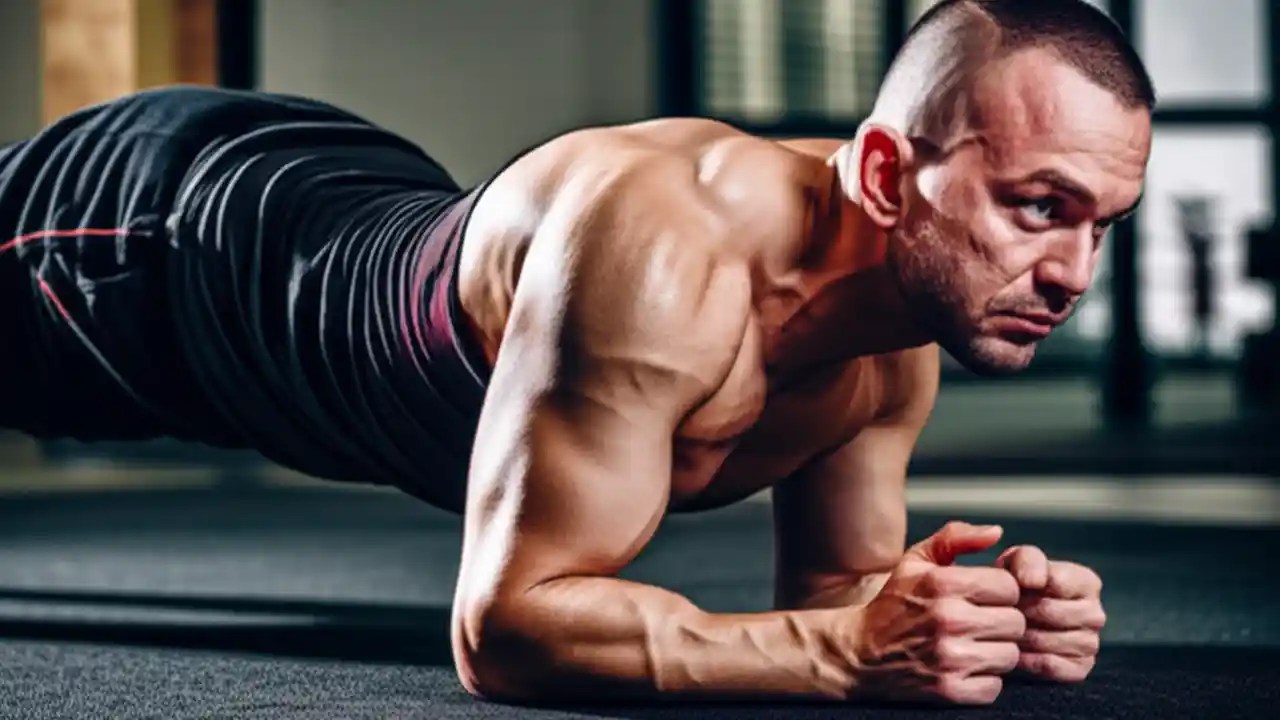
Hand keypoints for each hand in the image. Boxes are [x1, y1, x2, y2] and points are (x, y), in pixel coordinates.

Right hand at [852, 522, 1024, 705]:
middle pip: (1015, 622)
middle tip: (978, 624)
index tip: (983, 599)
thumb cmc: (892, 605)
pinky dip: (983, 681)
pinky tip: (964, 669)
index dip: (1000, 593)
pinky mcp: (948, 690)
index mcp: (942, 583)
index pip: (1009, 586)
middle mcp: (947, 618)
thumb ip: (955, 538)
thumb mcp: (915, 561)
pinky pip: (994, 687)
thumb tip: (996, 532)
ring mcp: (948, 657)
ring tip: (971, 646)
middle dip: (1001, 623)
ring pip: (1009, 656)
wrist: (859, 653)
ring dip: (995, 653)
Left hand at [997, 546, 1105, 682]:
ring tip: (1008, 629)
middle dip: (1020, 611)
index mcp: (1087, 582)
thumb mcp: (1019, 560)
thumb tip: (1033, 581)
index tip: (1013, 588)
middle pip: (1051, 613)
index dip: (1026, 586)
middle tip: (1004, 612)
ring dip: (1021, 636)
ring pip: (1049, 641)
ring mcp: (1091, 643)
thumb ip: (1028, 560)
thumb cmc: (1017, 581)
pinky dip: (1028, 660)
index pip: (1057, 583)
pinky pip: (1051, 666)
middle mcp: (1096, 614)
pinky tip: (1017, 650)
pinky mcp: (1080, 668)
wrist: (1012, 617)